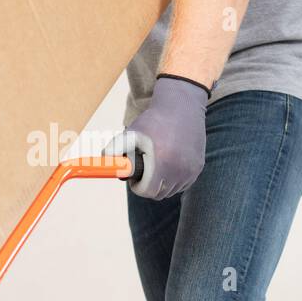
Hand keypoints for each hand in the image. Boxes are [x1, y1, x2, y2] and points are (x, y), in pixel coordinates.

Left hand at [103, 74, 209, 199]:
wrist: (182, 106)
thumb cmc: (153, 120)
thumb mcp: (131, 132)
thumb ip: (113, 150)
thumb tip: (102, 164)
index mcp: (162, 162)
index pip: (147, 191)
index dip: (138, 186)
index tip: (135, 176)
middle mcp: (179, 169)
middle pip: (159, 193)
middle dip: (149, 184)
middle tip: (145, 168)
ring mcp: (191, 170)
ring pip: (171, 190)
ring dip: (162, 182)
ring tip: (157, 162)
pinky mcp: (198, 167)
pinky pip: (183, 183)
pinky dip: (175, 178)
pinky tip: (170, 161)